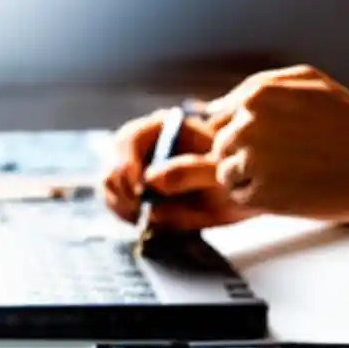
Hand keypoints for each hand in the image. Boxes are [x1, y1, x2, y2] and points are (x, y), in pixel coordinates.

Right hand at [103, 111, 255, 231]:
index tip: (139, 190)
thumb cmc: (232, 176)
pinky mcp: (131, 190)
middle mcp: (144, 145)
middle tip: (142, 209)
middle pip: (113, 162)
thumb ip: (188, 171)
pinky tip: (149, 219)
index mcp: (165, 128)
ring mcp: (134, 167)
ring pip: (109, 186)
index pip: (129, 139)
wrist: (239, 195)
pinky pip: (115, 203)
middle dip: (123, 191)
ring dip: (125, 206)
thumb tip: (150, 180)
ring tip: (151, 215)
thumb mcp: (219, 172)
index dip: (127, 164)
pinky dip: (127, 215)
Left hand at [204, 64, 348, 217]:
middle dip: (247, 154)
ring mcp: (252, 162)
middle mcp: (248, 126)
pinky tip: (291, 189)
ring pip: (226, 172)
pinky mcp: (260, 196)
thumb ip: (259, 86)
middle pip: (221, 146)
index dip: (247, 131)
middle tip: (290, 158)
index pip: (220, 118)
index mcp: (258, 95)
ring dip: (250, 177)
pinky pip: (240, 197)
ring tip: (290, 173)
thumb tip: (212, 107)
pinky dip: (259, 198)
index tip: (279, 137)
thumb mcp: (311, 83)